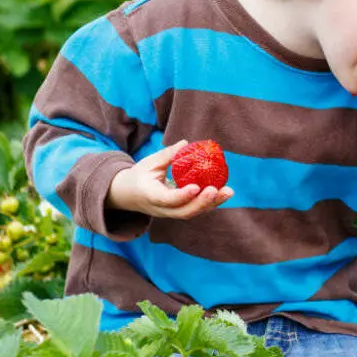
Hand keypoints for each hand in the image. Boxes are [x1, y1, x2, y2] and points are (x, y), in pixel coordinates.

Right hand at [107, 140, 234, 218]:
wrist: (128, 195)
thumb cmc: (139, 175)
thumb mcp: (149, 163)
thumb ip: (167, 155)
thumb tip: (186, 143)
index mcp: (150, 196)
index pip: (167, 200)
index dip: (182, 195)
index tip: (196, 187)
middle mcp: (161, 209)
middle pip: (183, 212)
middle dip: (202, 203)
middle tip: (217, 190)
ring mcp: (170, 213)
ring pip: (192, 213)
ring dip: (212, 204)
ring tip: (228, 192)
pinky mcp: (178, 211)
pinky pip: (195, 209)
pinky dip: (210, 203)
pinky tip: (224, 193)